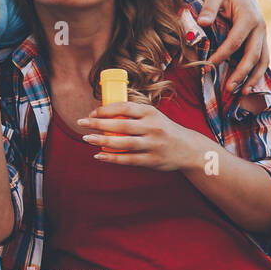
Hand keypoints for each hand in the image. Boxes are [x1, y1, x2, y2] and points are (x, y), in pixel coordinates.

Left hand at [77, 101, 207, 170]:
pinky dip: (112, 158)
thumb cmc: (163, 129)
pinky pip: (128, 160)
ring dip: (102, 141)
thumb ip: (133, 114)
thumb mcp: (153, 117)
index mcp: (151, 113)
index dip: (106, 110)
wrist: (189, 149)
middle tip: (81, 123)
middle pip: (121, 125)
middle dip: (98, 124)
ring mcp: (153, 145)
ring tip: (86, 138)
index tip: (92, 113)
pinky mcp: (152, 161)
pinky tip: (99, 156)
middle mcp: (153, 128)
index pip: (125, 108)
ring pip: (124, 143)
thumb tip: (102, 113)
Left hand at [199, 0, 268, 94]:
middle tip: (228, 89)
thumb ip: (209, 7)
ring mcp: (263, 35)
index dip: (222, 56)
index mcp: (249, 18)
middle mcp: (260, 28)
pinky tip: (249, 86)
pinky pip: (262, 59)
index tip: (207, 67)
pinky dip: (257, 73)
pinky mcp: (261, 40)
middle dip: (241, 74)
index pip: (235, 42)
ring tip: (243, 94)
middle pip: (253, 55)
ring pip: (263, 60)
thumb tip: (202, 23)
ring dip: (254, 78)